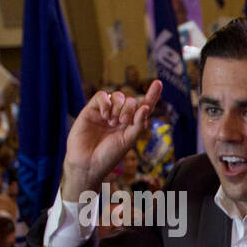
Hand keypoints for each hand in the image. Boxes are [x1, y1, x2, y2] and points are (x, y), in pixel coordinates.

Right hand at [62, 80, 162, 199]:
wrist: (88, 163)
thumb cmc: (109, 156)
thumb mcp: (128, 141)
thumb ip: (138, 124)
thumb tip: (146, 107)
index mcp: (131, 125)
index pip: (144, 107)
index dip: (151, 95)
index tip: (158, 83)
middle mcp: (119, 117)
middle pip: (131, 100)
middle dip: (130, 108)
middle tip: (123, 121)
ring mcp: (106, 113)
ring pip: (117, 96)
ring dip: (119, 106)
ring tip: (113, 121)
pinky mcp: (91, 110)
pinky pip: (102, 96)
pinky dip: (106, 102)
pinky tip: (105, 115)